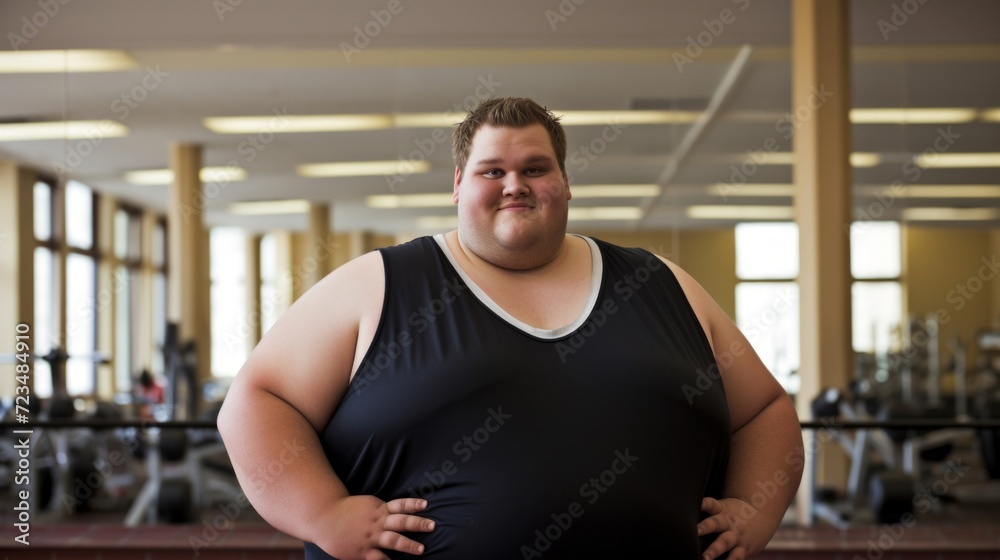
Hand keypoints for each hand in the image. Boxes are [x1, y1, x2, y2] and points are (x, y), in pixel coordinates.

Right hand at [315, 495, 435, 559]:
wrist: (323, 518)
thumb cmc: (347, 512)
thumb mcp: (366, 505)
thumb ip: (382, 510)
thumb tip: (400, 511)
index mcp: (378, 509)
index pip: (400, 505)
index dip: (413, 504)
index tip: (426, 505)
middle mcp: (377, 522)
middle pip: (401, 521)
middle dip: (418, 523)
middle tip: (433, 525)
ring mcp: (370, 537)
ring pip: (392, 540)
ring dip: (408, 544)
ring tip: (422, 549)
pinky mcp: (362, 551)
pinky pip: (378, 558)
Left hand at [697, 497, 757, 559]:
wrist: (763, 515)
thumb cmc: (735, 512)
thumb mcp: (723, 506)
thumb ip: (708, 511)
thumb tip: (683, 511)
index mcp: (722, 509)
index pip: (710, 503)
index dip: (702, 503)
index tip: (695, 504)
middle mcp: (728, 522)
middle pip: (715, 523)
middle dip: (704, 528)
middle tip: (694, 532)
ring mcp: (736, 536)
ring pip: (724, 543)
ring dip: (714, 551)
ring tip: (705, 559)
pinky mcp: (743, 549)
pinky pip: (736, 558)